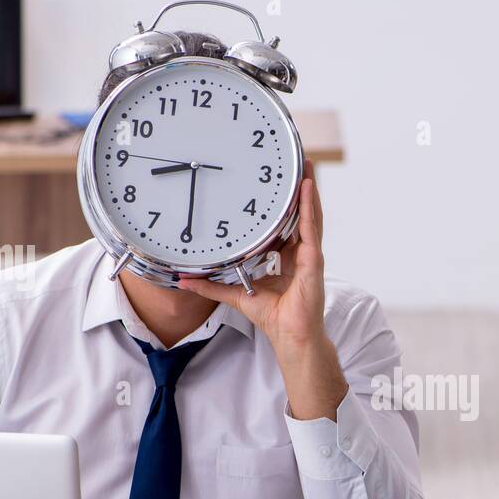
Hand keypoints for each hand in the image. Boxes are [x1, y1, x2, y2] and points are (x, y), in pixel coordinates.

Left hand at [177, 158, 326, 358]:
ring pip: (309, 216)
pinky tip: (307, 188)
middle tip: (295, 163)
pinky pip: (311, 229)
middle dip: (299, 190)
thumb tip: (184, 280)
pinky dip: (309, 208)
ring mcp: (309, 256)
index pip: (286, 225)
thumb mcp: (235, 295)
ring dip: (307, 190)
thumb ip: (211, 286)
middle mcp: (300, 254)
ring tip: (304, 165)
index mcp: (286, 259)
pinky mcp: (313, 261)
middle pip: (301, 214)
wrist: (290, 336)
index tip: (277, 184)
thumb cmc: (272, 317)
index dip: (284, 205)